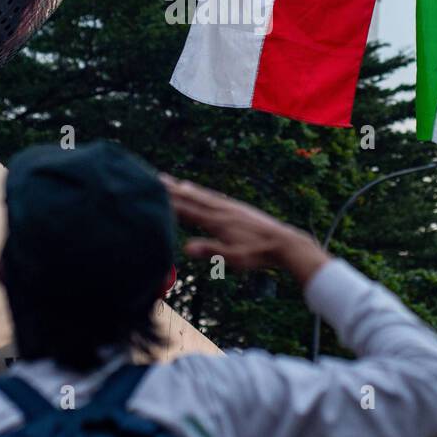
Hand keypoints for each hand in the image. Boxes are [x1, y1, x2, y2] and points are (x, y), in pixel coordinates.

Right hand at [161, 173, 329, 286]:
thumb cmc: (257, 253)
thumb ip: (210, 251)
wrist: (284, 242)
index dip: (169, 201)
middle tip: (155, 178)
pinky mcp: (238, 209)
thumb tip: (186, 247)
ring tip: (174, 182)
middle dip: (173, 189)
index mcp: (217, 221)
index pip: (187, 209)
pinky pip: (215, 198)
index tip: (152, 192)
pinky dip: (203, 193)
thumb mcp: (233, 257)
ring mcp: (230, 207)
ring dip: (187, 189)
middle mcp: (221, 209)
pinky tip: (203, 193)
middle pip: (192, 197)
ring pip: (203, 195)